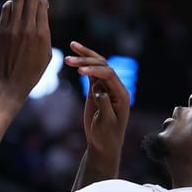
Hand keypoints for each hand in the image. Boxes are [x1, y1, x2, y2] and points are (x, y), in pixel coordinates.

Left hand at [0, 0, 51, 99]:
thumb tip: (43, 18)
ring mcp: (13, 28)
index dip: (42, 2)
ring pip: (17, 1)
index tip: (41, 2)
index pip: (42, 6)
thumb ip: (45, 35)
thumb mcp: (46, 56)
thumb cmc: (30, 73)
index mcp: (42, 34)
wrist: (8, 84)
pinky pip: (6, 10)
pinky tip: (12, 6)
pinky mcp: (0, 31)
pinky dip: (10, 5)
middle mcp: (28, 28)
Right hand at [65, 41, 129, 158]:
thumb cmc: (106, 137)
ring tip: (72, 46)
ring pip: (97, 66)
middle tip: (69, 59)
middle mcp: (116, 88)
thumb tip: (99, 90)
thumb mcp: (106, 123)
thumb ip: (105, 105)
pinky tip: (74, 56)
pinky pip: (91, 73)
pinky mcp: (97, 89)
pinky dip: (83, 64)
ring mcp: (106, 87)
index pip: (109, 75)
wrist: (103, 145)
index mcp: (122, 95)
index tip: (79, 71)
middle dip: (87, 61)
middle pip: (103, 66)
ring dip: (85, 57)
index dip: (95, 70)